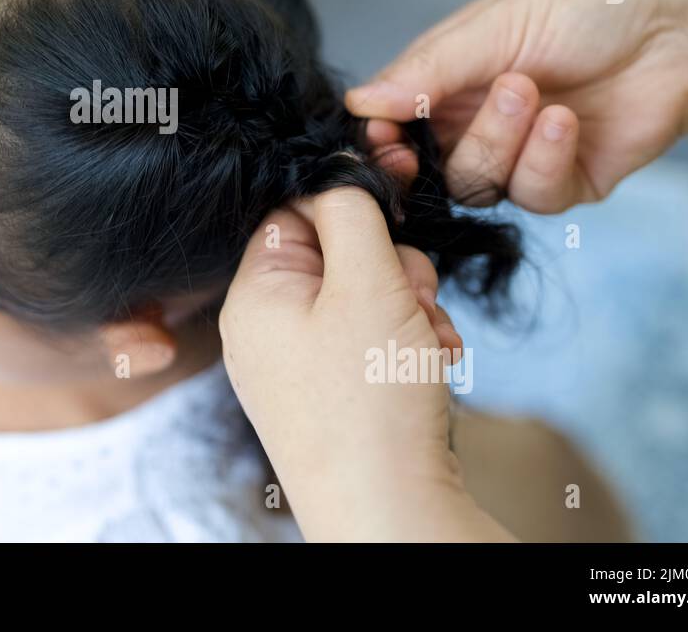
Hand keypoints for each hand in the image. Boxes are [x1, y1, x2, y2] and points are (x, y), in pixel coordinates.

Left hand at [219, 187, 510, 540]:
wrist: (392, 513)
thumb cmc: (370, 401)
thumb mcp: (365, 283)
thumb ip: (351, 214)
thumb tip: (339, 173)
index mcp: (254, 296)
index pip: (293, 212)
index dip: (350, 200)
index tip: (398, 190)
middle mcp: (267, 331)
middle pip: (337, 255)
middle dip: (392, 268)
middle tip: (414, 298)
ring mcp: (301, 367)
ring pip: (366, 299)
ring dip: (410, 308)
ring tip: (427, 344)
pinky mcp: (336, 397)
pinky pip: (374, 344)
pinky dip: (411, 346)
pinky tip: (433, 367)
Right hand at [345, 0, 687, 212]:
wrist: (680, 31)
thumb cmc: (589, 7)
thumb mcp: (495, 26)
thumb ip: (427, 70)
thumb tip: (359, 103)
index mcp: (447, 82)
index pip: (392, 125)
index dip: (381, 141)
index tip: (382, 138)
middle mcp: (474, 124)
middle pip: (427, 167)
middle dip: (433, 151)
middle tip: (439, 130)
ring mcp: (517, 158)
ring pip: (475, 186)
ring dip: (498, 141)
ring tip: (531, 93)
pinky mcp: (563, 184)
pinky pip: (531, 195)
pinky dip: (543, 159)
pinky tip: (565, 121)